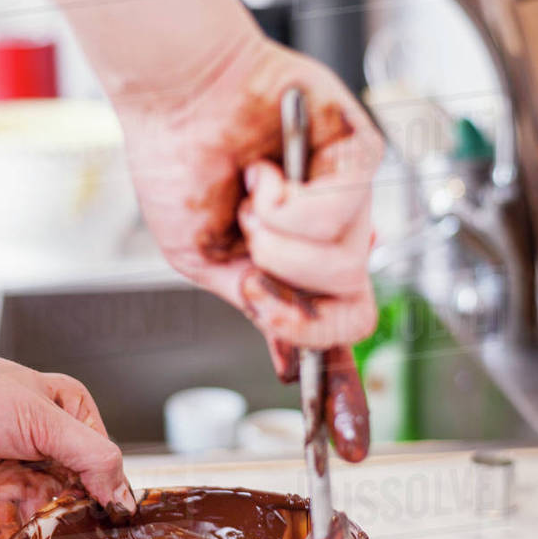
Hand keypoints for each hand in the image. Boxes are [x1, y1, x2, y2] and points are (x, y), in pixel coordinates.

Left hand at [0, 314, 134, 538]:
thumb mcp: (42, 420)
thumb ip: (91, 458)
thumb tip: (125, 497)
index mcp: (68, 411)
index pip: (104, 460)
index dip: (110, 492)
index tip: (117, 525)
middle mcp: (46, 441)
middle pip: (78, 492)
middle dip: (78, 520)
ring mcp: (17, 469)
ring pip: (46, 514)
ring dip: (49, 537)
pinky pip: (11, 528)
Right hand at [118, 33, 382, 371]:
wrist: (177, 96)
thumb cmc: (180, 166)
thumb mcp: (202, 258)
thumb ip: (254, 305)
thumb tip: (292, 363)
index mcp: (297, 267)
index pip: (338, 332)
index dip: (344, 388)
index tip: (347, 441)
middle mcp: (332, 239)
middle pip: (352, 310)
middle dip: (294, 304)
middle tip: (252, 265)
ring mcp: (350, 200)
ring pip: (343, 265)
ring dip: (278, 242)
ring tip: (251, 199)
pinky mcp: (360, 156)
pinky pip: (342, 213)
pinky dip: (290, 204)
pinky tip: (265, 174)